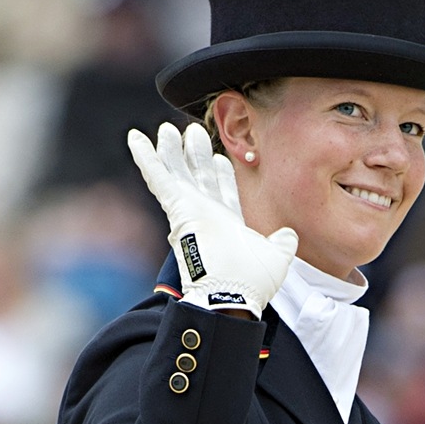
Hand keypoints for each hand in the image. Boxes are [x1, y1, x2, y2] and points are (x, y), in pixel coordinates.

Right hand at [129, 122, 296, 318]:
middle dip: (196, 155)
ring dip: (171, 151)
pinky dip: (147, 157)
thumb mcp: (277, 258)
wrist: (232, 294)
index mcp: (229, 224)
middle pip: (199, 177)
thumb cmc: (252, 282)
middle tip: (193, 132)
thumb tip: (288, 235)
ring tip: (167, 129)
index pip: (224, 191)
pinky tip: (136, 138)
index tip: (221, 158)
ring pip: (177, 173)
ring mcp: (191, 210)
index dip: (222, 174)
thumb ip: (282, 243)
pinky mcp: (178, 208)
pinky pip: (159, 178)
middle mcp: (208, 215)